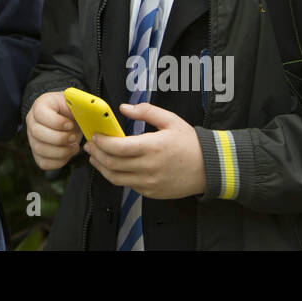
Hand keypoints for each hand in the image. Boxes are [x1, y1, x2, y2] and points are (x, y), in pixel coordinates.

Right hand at [26, 91, 80, 169]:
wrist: (69, 120)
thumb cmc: (73, 111)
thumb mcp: (77, 104)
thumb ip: (84, 105)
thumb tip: (97, 110)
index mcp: (40, 105)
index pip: (40, 114)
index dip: (56, 122)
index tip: (70, 125)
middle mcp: (32, 121)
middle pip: (38, 133)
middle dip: (59, 138)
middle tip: (73, 137)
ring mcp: (32, 138)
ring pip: (40, 149)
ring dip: (61, 151)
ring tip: (73, 146)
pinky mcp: (37, 154)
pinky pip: (44, 162)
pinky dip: (59, 161)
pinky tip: (68, 153)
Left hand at [83, 102, 205, 198]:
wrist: (210, 168)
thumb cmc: (191, 143)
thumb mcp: (170, 120)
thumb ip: (146, 111)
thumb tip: (124, 108)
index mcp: (152, 147)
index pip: (117, 147)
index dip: (102, 142)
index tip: (95, 135)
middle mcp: (148, 168)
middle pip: (112, 164)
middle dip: (97, 154)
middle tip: (91, 145)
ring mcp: (149, 183)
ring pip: (116, 178)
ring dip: (102, 168)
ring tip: (96, 158)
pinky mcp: (151, 192)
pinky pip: (128, 185)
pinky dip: (117, 176)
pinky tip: (114, 167)